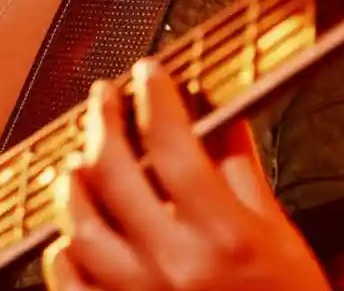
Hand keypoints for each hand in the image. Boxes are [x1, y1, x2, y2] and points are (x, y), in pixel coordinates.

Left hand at [41, 59, 330, 290]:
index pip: (173, 145)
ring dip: (72, 184)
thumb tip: (220, 116)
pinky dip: (63, 252)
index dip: (156, 99)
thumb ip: (243, 173)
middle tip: (103, 97)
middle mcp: (175, 264)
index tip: (149, 73)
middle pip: (114, 173)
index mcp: (224, 236)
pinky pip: (69, 280)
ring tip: (76, 162)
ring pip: (78, 224)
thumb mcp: (279, 237)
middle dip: (103, 121)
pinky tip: (68, 234)